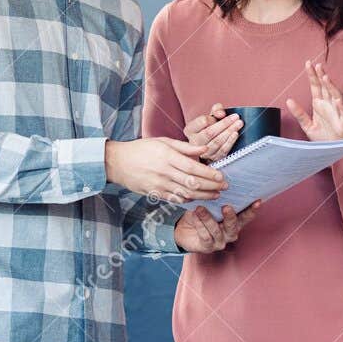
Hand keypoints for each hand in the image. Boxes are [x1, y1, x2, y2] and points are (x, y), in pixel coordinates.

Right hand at [105, 137, 229, 202]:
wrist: (118, 163)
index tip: (222, 176)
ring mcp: (159, 184)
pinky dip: (188, 200)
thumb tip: (205, 149)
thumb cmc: (141, 149)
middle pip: (192, 182)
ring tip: (215, 195)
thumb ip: (185, 147)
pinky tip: (197, 199)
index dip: (209, 174)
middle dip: (211, 186)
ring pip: (185, 193)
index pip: (193, 168)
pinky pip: (174, 199)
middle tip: (224, 187)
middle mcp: (164, 172)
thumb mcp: (163, 142)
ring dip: (203, 196)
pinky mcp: (154, 193)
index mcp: (167, 157)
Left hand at [174, 200, 261, 253]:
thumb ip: (216, 198)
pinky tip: (194, 216)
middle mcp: (230, 233)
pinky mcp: (208, 247)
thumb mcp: (209, 205)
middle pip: (233, 225)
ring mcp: (220, 241)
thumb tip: (220, 180)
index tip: (258, 201)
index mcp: (234, 222)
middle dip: (230, 216)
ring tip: (200, 208)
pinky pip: (205, 236)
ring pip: (216, 230)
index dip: (252, 210)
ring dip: (208, 219)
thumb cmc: (199, 215)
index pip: (246, 216)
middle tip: (226, 207)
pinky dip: (199, 225)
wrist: (183, 230)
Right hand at [184, 104, 241, 161]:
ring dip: (229, 132)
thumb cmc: (211, 127)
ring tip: (238, 124)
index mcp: (190, 130)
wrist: (212, 141)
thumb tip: (221, 114)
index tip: (223, 114)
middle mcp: (194, 142)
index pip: (201, 122)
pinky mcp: (213, 159)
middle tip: (236, 118)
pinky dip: (230, 142)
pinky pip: (222, 150)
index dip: (212, 118)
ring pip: (216, 142)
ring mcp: (203, 152)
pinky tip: (236, 134)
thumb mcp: (212, 115)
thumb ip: (216, 110)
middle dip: (224, 124)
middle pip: (209, 133)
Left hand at [286, 59, 342, 141]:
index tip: (308, 63)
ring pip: (335, 96)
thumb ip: (299, 113)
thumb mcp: (307, 125)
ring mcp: (337, 112)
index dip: (312, 75)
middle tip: (317, 65)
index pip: (315, 86)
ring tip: (325, 78)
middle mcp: (328, 105)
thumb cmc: (322, 137)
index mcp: (319, 104)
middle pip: (325, 87)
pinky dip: (340, 106)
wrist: (333, 151)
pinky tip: (336, 100)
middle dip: (321, 76)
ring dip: (331, 87)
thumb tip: (288, 100)